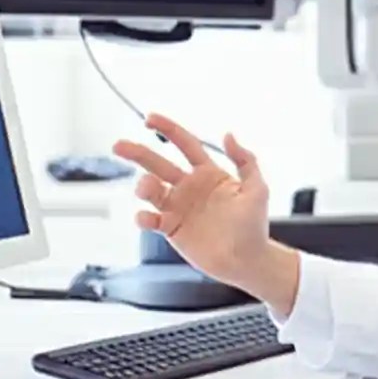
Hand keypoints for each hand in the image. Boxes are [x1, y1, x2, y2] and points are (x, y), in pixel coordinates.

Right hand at [112, 114, 297, 311]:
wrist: (246, 260)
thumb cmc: (254, 224)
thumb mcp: (257, 189)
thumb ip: (245, 161)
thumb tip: (228, 134)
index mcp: (209, 173)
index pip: (185, 145)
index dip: (169, 130)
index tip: (150, 118)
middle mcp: (189, 187)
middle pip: (158, 164)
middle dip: (138, 153)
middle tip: (119, 146)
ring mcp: (178, 207)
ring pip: (151, 190)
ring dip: (143, 186)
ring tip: (146, 187)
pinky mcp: (171, 228)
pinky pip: (150, 219)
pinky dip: (143, 217)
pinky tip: (146, 216)